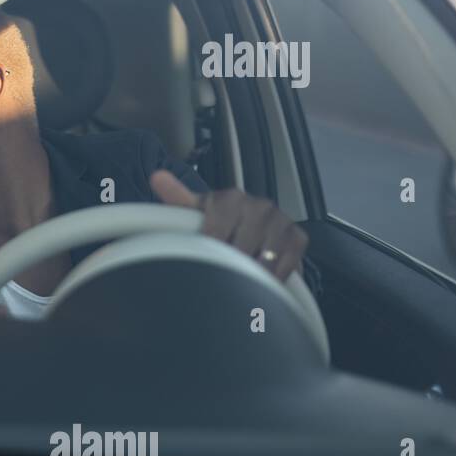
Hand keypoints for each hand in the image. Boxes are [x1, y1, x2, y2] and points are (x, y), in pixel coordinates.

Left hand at [149, 170, 307, 280]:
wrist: (250, 226)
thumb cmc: (218, 220)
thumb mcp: (195, 211)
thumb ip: (177, 198)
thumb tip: (157, 177)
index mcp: (231, 198)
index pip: (215, 232)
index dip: (207, 252)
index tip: (202, 262)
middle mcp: (259, 206)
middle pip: (239, 249)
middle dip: (228, 265)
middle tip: (220, 273)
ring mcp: (281, 221)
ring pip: (262, 260)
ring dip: (249, 273)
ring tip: (237, 277)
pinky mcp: (298, 238)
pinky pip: (283, 266)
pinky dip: (269, 277)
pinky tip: (257, 277)